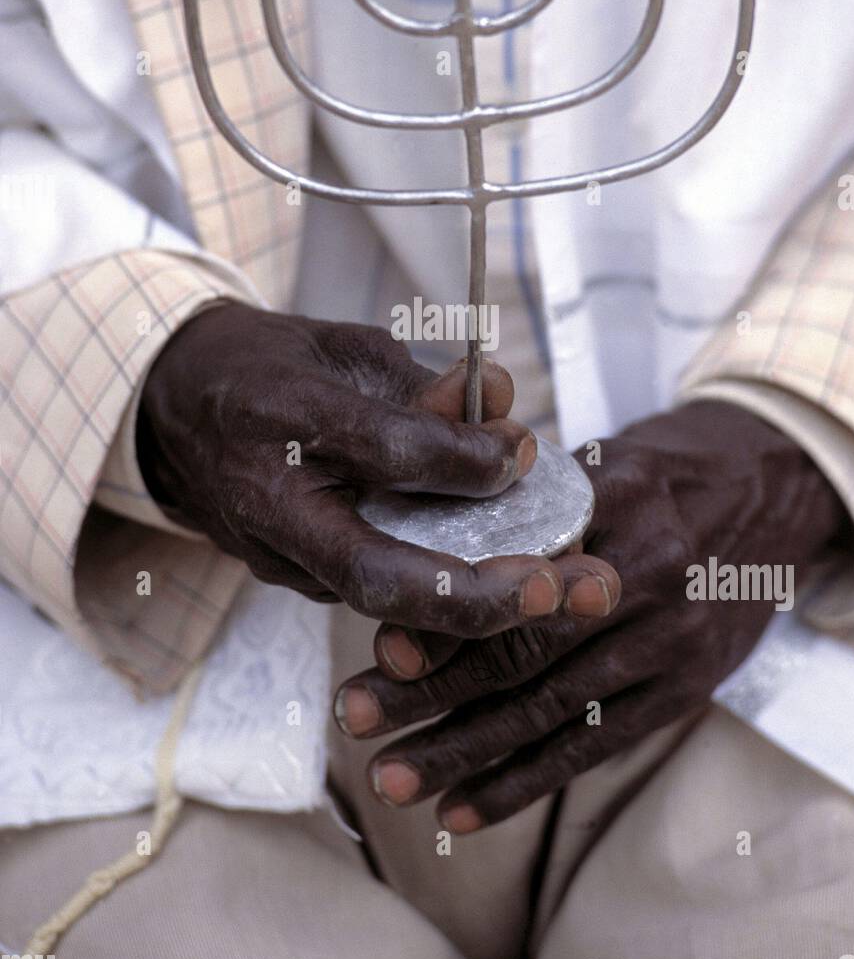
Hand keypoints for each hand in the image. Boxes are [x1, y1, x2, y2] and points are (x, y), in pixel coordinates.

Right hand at [136, 302, 615, 634]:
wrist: (175, 411)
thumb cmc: (271, 367)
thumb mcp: (343, 348)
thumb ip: (421, 384)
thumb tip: (503, 405)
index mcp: (281, 418)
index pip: (384, 450)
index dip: (461, 457)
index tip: (523, 451)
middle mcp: (273, 506)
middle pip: (379, 574)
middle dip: (477, 593)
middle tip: (557, 587)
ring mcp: (279, 558)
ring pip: (387, 605)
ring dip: (486, 610)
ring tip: (573, 596)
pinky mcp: (297, 583)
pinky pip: (383, 600)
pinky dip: (456, 599)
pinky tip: (527, 589)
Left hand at [334, 399, 847, 829]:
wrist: (769, 495)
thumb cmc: (659, 474)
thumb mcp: (600, 460)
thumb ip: (526, 507)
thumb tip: (415, 566)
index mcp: (617, 503)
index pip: (520, 574)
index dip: (448, 619)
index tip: (378, 646)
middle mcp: (647, 575)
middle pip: (525, 649)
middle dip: (431, 693)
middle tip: (356, 720)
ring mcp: (672, 641)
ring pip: (551, 709)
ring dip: (464, 751)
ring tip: (391, 778)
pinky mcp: (685, 689)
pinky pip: (594, 745)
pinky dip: (524, 783)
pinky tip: (463, 811)